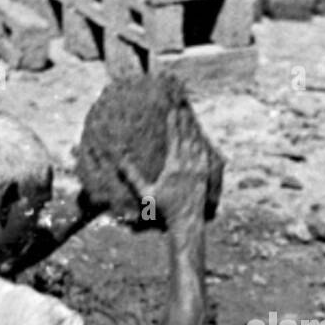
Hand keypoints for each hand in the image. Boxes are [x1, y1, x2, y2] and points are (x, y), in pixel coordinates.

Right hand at [111, 106, 214, 232]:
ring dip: (193, 127)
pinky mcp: (204, 173)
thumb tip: (120, 160)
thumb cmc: (164, 209)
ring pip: (197, 141)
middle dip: (184, 119)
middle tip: (181, 104)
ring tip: (188, 114)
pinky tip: (198, 134)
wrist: (187, 221)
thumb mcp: (145, 193)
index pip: (175, 138)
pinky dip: (200, 140)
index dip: (174, 122)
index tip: (172, 109)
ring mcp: (199, 168)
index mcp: (175, 167)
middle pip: (187, 136)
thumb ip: (132, 176)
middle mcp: (189, 165)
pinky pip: (204, 151)